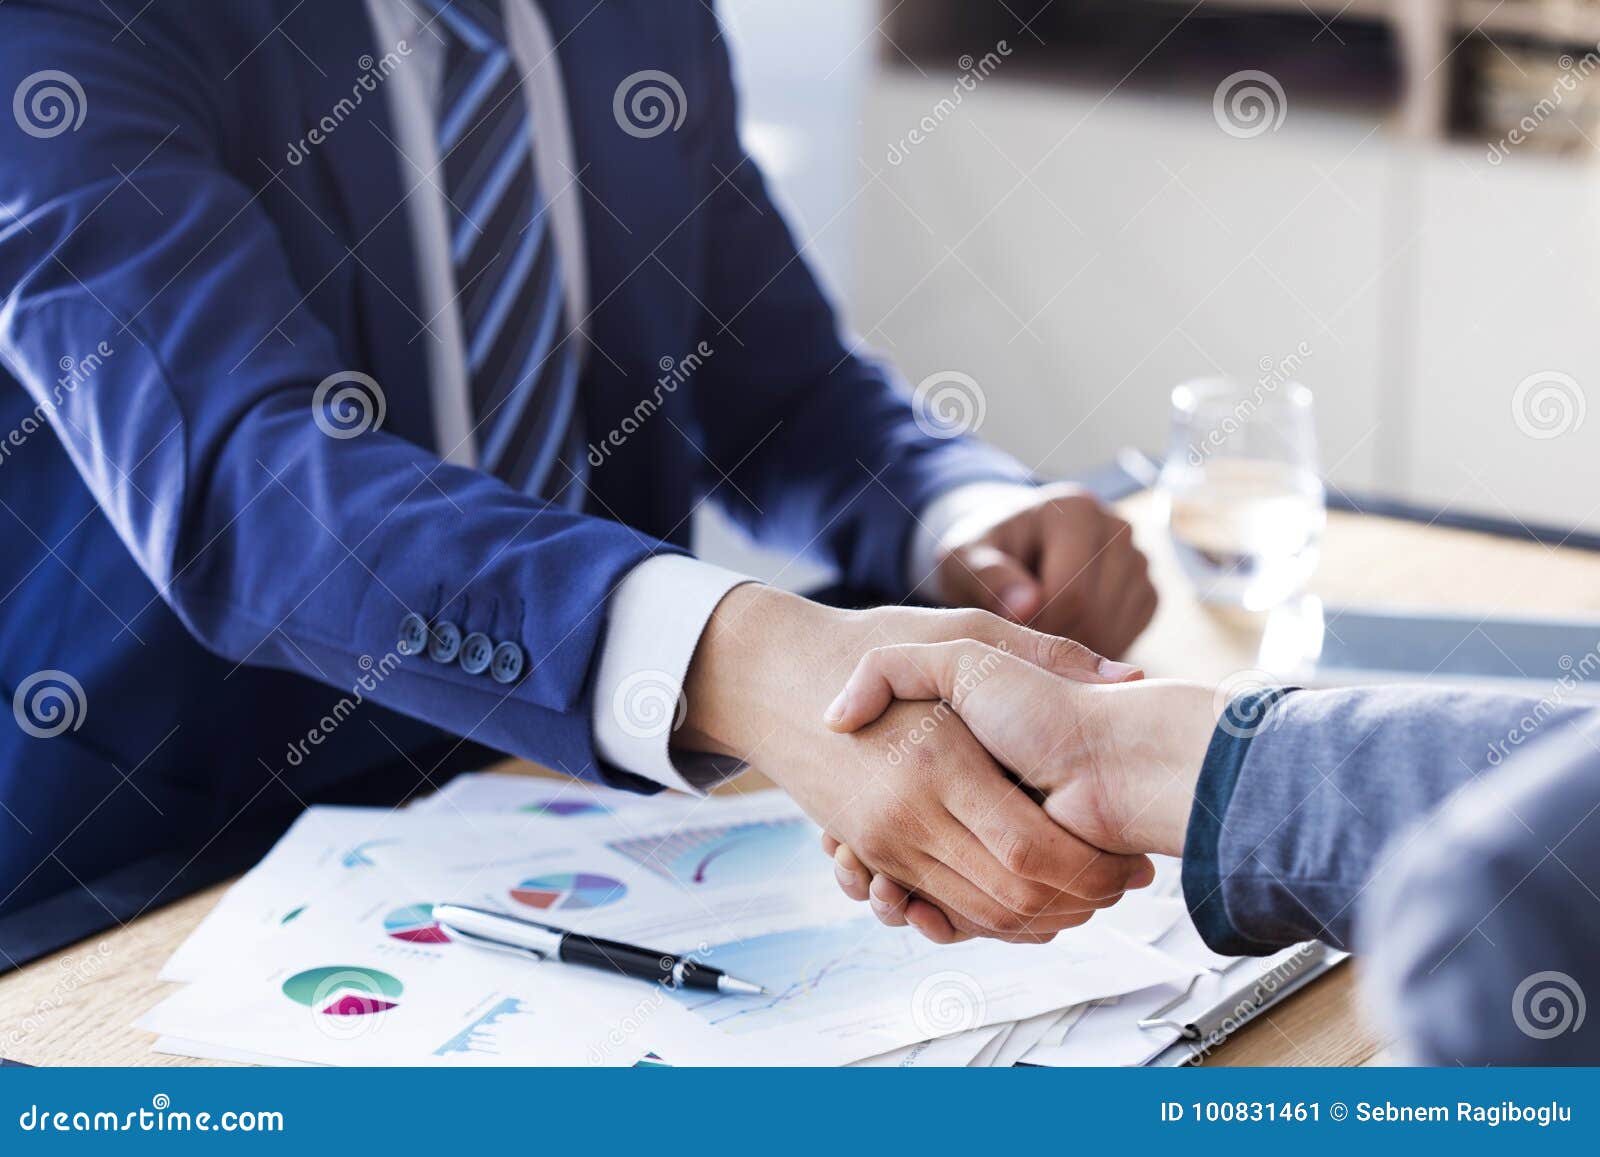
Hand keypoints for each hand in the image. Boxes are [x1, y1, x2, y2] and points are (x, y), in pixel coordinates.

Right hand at [677, 586, 1154, 941]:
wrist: (777, 673)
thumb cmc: (872, 641)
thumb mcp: (960, 634)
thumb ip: (1044, 650)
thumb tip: (1128, 675)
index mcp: (940, 763)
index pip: (1030, 852)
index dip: (1089, 870)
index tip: (1127, 866)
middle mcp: (906, 813)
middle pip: (1009, 896)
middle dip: (1074, 904)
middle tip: (1116, 891)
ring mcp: (883, 839)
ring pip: (975, 914)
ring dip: (1035, 921)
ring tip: (1082, 901)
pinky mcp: (871, 850)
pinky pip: (934, 908)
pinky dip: (981, 920)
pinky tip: (1022, 902)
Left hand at [934, 483, 1156, 656]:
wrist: (1008, 551)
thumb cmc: (983, 553)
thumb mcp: (966, 558)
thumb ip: (989, 577)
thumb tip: (1026, 605)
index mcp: (1076, 510)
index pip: (1072, 592)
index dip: (1038, 626)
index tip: (1007, 633)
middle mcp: (1117, 528)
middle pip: (1096, 612)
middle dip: (1054, 639)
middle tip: (1019, 642)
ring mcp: (1138, 560)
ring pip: (1114, 628)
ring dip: (1073, 648)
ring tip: (1035, 635)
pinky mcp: (1147, 590)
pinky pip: (1129, 634)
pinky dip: (1095, 647)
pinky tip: (1062, 635)